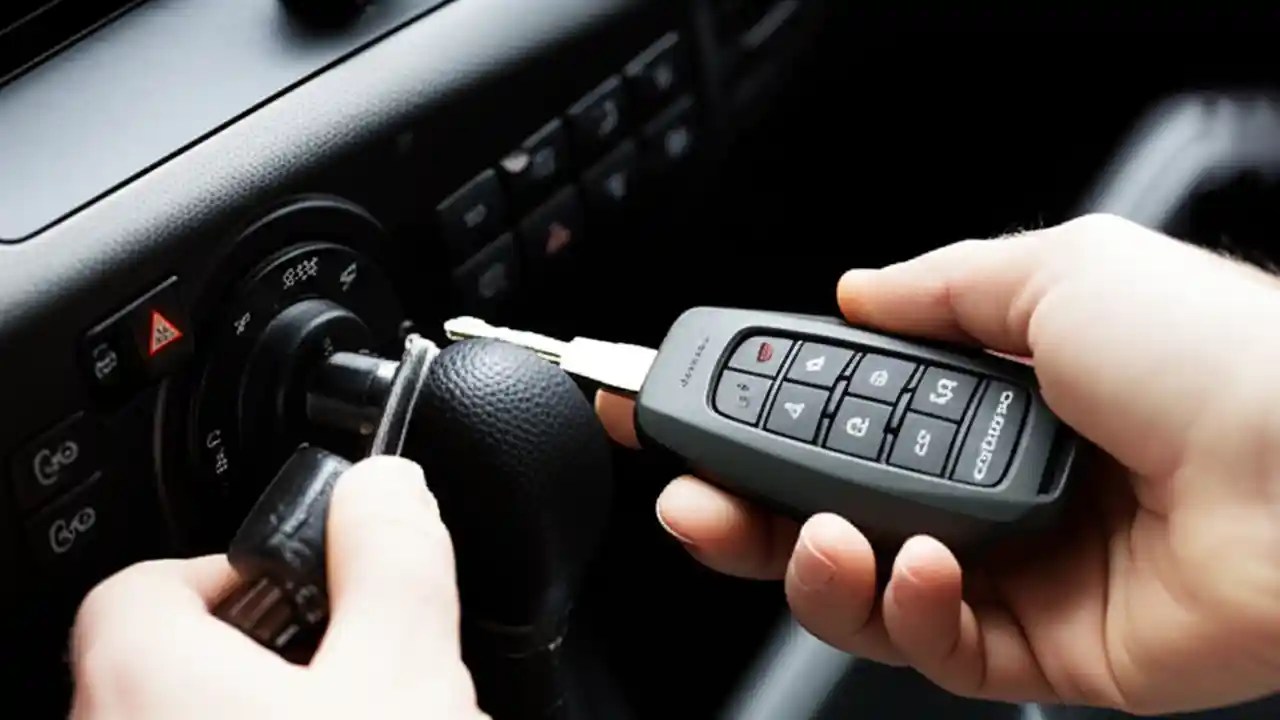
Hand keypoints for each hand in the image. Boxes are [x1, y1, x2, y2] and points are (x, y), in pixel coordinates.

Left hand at [68, 456, 486, 719]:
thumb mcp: (404, 678)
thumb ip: (393, 562)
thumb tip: (384, 484)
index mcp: (141, 677)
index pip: (143, 583)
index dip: (237, 566)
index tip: (304, 585)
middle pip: (170, 659)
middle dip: (266, 650)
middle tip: (348, 671)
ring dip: (268, 710)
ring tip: (356, 718)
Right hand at [596, 213, 1279, 714]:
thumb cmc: (1214, 354)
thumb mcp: (1055, 272)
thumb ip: (936, 289)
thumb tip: (854, 290)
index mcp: (986, 396)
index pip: (836, 414)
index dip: (753, 414)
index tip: (676, 405)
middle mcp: (986, 484)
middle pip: (825, 509)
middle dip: (742, 506)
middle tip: (690, 492)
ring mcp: (1010, 569)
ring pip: (861, 586)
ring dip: (810, 563)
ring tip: (821, 531)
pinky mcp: (1041, 649)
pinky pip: (932, 644)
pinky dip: (899, 609)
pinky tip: (912, 566)